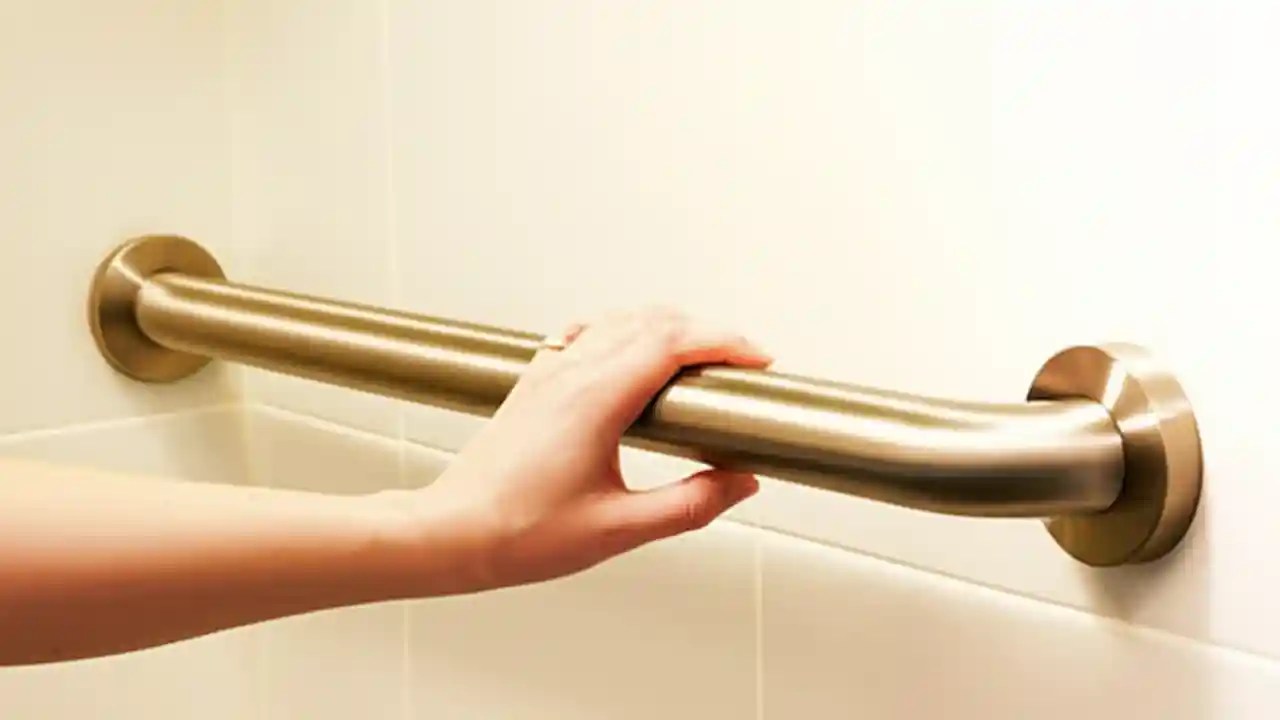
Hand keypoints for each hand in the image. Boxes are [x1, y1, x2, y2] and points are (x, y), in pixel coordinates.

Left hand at [416, 307, 771, 590]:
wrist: (452, 533)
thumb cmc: (518, 533)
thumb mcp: (619, 529)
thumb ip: (689, 504)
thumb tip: (739, 483)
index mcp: (595, 397)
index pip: (674, 341)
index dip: (726, 343)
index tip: (758, 361)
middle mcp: (571, 372)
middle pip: (654, 320)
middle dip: (708, 333)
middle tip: (742, 365)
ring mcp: (550, 371)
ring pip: (622, 320)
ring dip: (670, 327)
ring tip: (702, 361)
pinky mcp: (536, 381)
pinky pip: (590, 333)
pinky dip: (627, 332)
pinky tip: (634, 356)